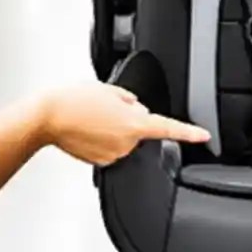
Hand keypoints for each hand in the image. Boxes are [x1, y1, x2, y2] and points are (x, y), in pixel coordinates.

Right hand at [39, 82, 209, 165]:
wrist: (47, 117)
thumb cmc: (73, 101)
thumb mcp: (109, 89)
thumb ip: (129, 100)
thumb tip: (135, 107)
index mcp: (134, 123)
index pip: (169, 128)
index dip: (190, 132)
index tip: (203, 136)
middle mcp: (126, 142)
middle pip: (140, 129)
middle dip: (130, 119)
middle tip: (108, 109)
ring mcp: (113, 154)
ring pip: (124, 139)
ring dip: (115, 129)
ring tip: (93, 118)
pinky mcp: (100, 161)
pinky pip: (110, 148)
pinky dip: (102, 139)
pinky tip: (88, 129)